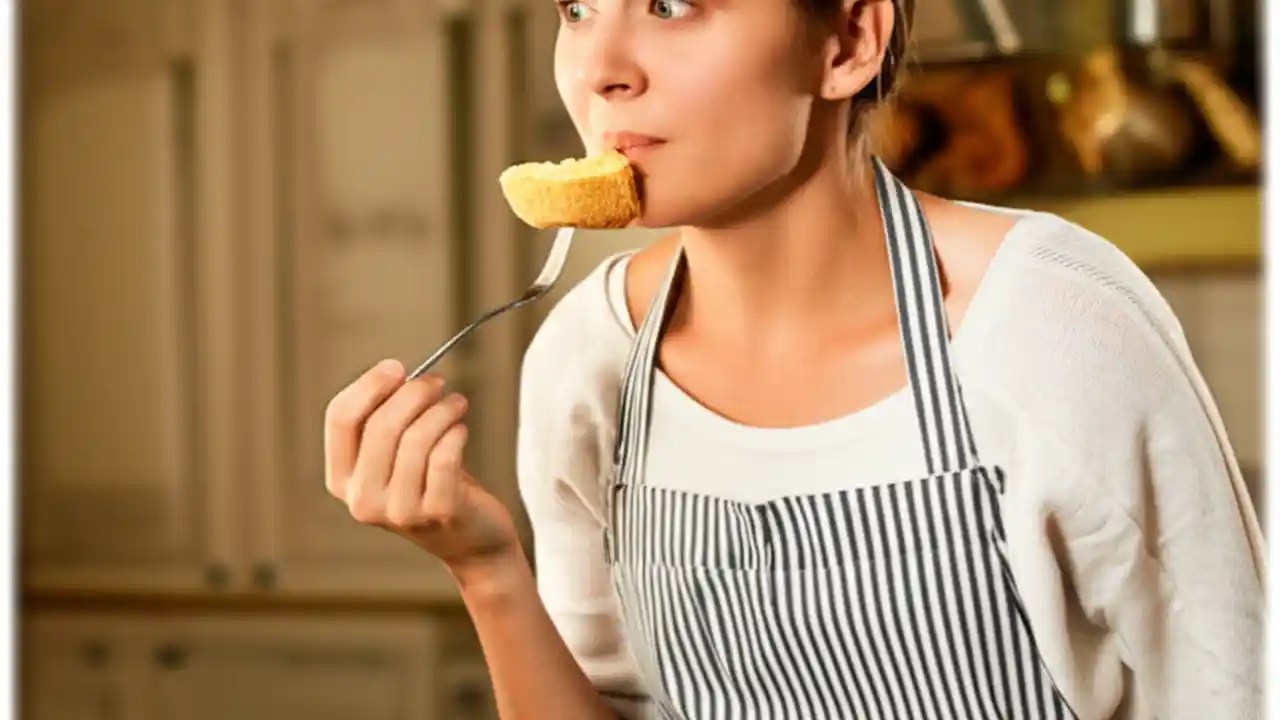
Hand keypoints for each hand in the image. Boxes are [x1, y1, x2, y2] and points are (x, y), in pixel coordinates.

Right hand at [324, 359, 520, 570]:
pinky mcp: (437, 514)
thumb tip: (396, 374)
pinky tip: (461, 430)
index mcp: (341, 480)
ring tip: (456, 404)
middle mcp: (362, 501)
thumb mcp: (395, 456)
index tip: (397, 367)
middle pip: (380, 425)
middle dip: (414, 393)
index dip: (369, 385)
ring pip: (416, 438)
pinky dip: (455, 433)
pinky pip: (443, 456)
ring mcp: (399, 512)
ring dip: (442, 410)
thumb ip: (384, 419)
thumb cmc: (432, 484)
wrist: (471, 539)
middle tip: (437, 383)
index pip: (340, 419)